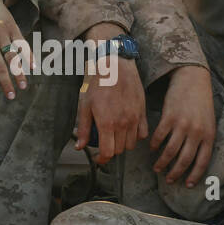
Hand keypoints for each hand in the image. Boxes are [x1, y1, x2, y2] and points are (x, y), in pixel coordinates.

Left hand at [75, 44, 147, 163]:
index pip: (108, 153)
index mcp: (107, 123)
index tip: (99, 158)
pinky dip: (136, 135)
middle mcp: (123, 123)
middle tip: (105, 143)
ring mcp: (134, 118)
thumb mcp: (85, 105)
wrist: (115, 64)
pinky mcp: (142, 112)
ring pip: (131, 144)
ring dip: (123, 143)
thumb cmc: (97, 82)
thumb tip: (80, 147)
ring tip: (115, 135)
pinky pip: (143, 133)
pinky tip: (128, 129)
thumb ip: (84, 128)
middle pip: (119, 150)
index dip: (102, 160)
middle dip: (111, 150)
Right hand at [150, 65, 215, 187]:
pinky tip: (153, 149)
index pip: (202, 161)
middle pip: (185, 160)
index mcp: (208, 135)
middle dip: (176, 173)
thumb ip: (203, 139)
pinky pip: (160, 137)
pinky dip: (155, 145)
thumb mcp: (208, 122)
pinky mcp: (169, 117)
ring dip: (162, 162)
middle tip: (168, 180)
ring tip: (157, 168)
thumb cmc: (201, 102)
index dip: (195, 175)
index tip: (187, 184)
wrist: (193, 79)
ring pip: (170, 151)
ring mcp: (182, 125)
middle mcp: (196, 132)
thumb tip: (194, 158)